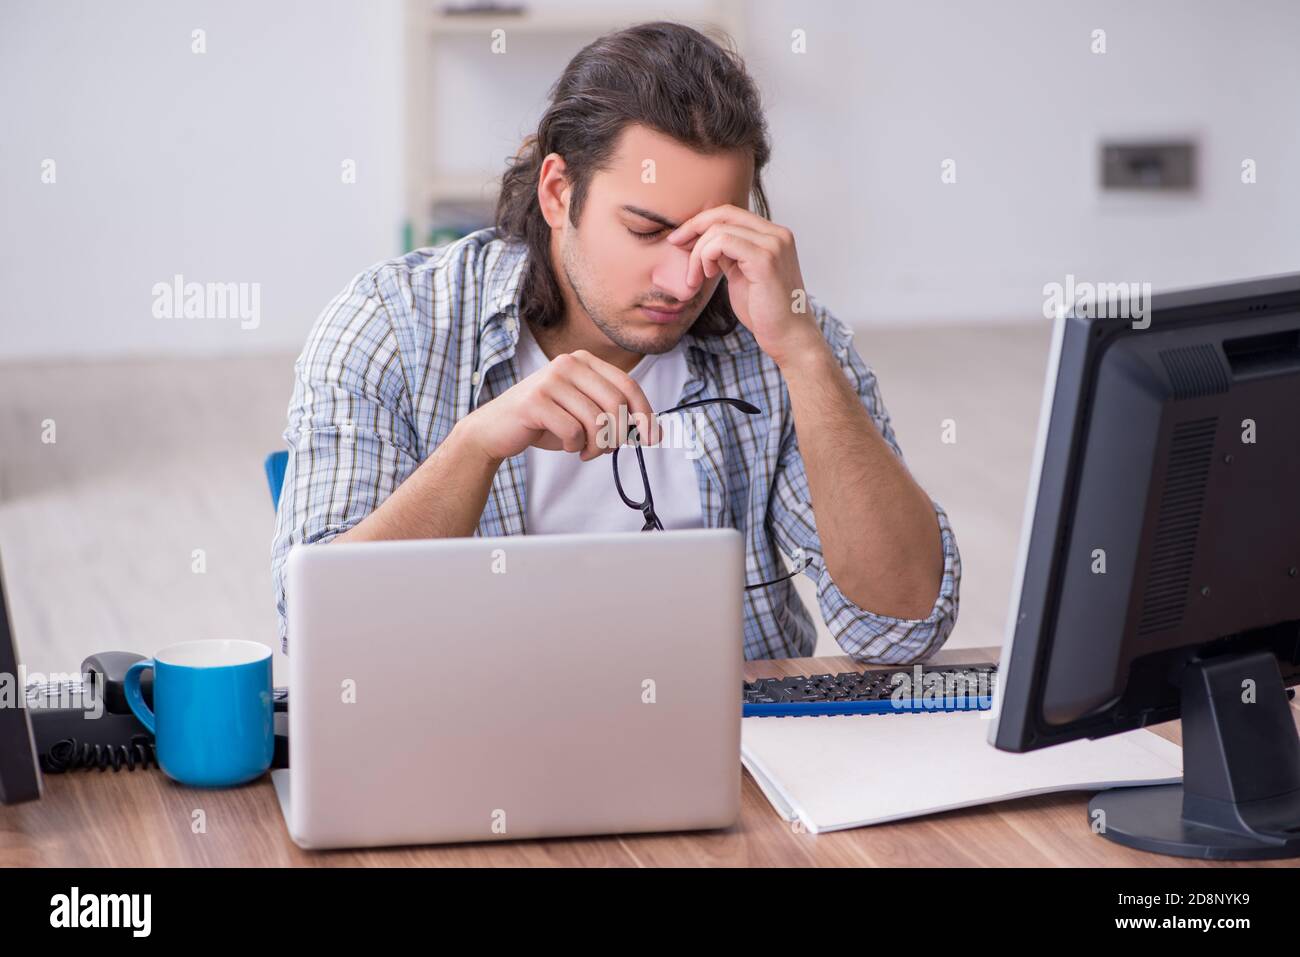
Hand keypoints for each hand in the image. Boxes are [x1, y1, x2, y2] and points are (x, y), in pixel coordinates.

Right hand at [458, 350, 659, 462]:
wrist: (496, 430)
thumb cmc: (544, 422)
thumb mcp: (583, 413)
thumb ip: (612, 414)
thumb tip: (649, 430)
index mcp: (584, 361)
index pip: (628, 386)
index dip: (645, 414)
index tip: (652, 438)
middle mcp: (568, 363)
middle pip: (615, 404)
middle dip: (618, 435)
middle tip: (607, 450)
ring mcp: (550, 380)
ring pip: (596, 421)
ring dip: (597, 446)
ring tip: (584, 451)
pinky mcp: (535, 401)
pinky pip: (573, 431)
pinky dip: (575, 446)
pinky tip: (567, 446)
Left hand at [666, 205, 823, 366]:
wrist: (787, 337)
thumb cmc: (765, 312)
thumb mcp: (741, 275)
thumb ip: (729, 255)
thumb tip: (704, 241)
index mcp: (773, 235)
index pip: (730, 213)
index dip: (701, 222)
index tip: (680, 239)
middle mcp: (776, 234)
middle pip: (724, 213)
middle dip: (693, 228)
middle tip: (675, 245)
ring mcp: (773, 244)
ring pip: (718, 230)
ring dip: (697, 253)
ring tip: (697, 277)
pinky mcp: (764, 259)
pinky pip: (721, 243)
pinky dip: (705, 257)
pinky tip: (707, 276)